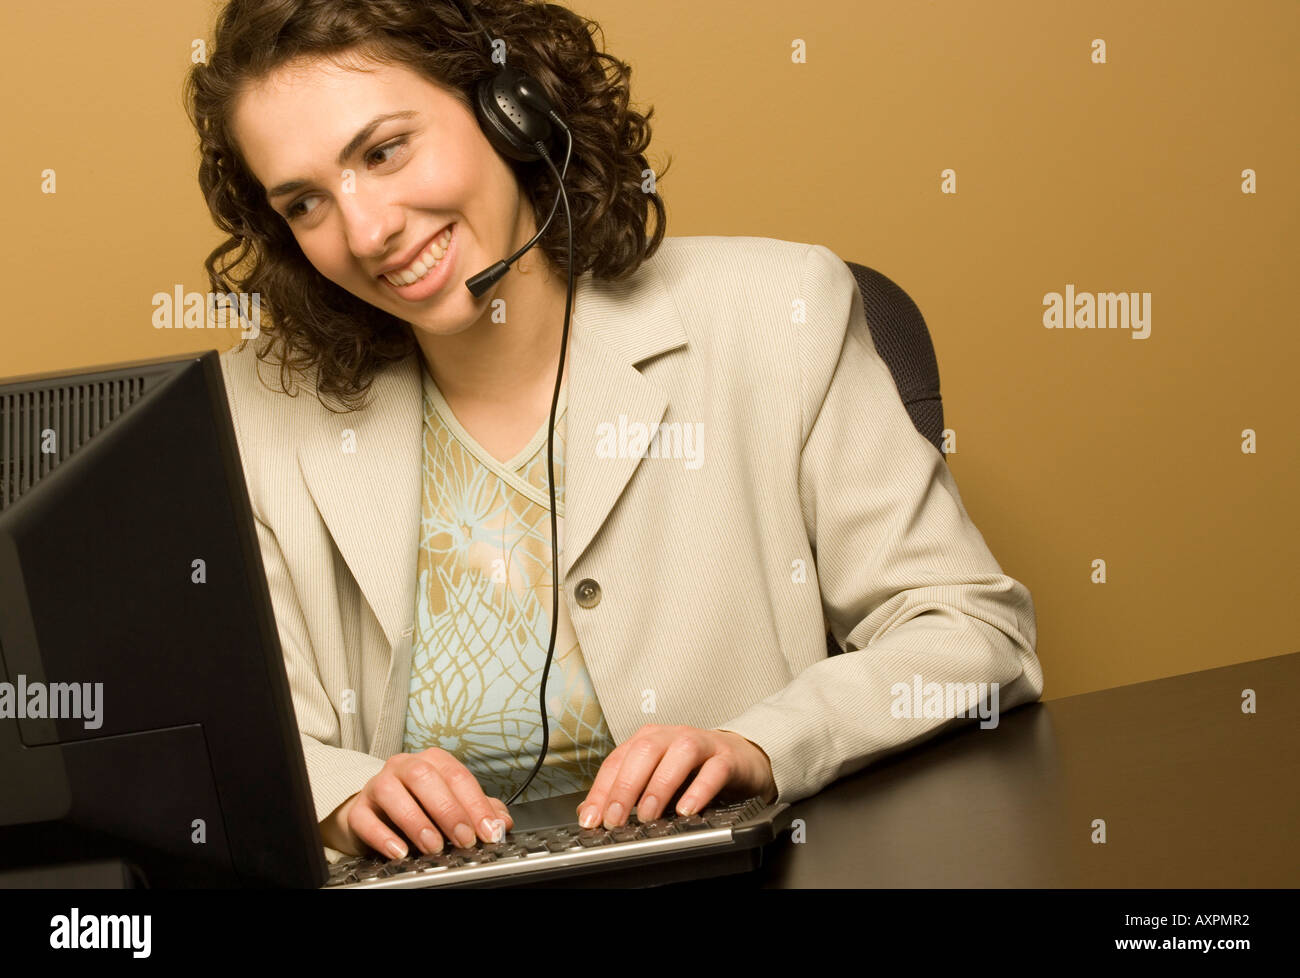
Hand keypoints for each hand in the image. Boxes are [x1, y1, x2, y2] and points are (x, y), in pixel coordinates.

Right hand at [320, 748, 513, 857]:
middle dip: (449, 810)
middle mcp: (404, 766)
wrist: (376, 814)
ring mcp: (378, 785)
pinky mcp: (358, 809)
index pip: (458, 776)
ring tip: (434, 846)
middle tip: (464, 840)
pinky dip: (383, 836)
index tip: (489, 831)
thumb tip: (502, 823)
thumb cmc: (419, 805)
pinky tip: (400, 851)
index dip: (476, 805)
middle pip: (425, 778)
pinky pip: (365, 818)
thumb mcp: (452, 804)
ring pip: (393, 792)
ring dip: (417, 821)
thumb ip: (480, 810)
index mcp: (433, 761)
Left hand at [575, 725, 776, 829]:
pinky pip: (714, 770)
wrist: (740, 758)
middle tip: (616, 819)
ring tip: (648, 815)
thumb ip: (624, 793)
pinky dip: (700, 790)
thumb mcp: (654, 779)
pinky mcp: (727, 758)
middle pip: (644, 751)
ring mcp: (701, 744)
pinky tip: (687, 810)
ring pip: (679, 754)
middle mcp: (671, 737)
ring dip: (660, 785)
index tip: (591, 819)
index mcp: (648, 740)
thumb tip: (589, 813)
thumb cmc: (692, 770)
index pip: (617, 760)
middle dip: (626, 787)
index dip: (601, 790)